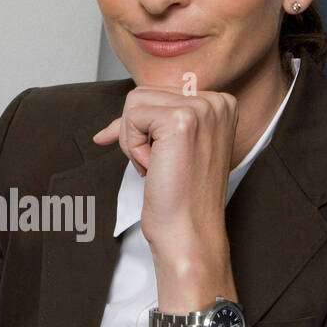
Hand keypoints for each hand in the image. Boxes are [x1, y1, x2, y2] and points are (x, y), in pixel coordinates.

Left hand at [92, 85, 238, 289]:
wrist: (188, 233)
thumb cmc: (180, 200)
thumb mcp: (170, 150)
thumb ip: (148, 126)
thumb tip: (105, 131)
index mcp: (221, 105)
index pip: (159, 94)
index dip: (142, 127)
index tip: (154, 158)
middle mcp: (217, 102)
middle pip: (144, 93)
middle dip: (137, 133)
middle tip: (158, 166)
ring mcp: (202, 109)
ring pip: (135, 102)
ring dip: (133, 140)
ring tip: (157, 167)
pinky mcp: (180, 121)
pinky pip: (132, 115)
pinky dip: (132, 146)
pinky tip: (153, 167)